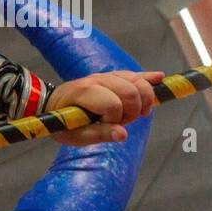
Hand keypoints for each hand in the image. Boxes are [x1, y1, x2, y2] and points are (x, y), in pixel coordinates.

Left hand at [49, 70, 163, 145]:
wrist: (51, 105)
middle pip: (130, 91)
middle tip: (123, 122)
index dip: (115, 119)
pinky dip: (147, 78)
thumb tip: (122, 135)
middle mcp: (96, 80)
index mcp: (84, 93)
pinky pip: (134, 75)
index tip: (107, 126)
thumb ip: (99, 134)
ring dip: (143, 99)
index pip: (113, 104)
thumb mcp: (75, 135)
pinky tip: (160, 78)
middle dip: (132, 110)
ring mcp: (105, 76)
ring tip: (136, 113)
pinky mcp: (111, 76)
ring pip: (136, 81)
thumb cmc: (63, 122)